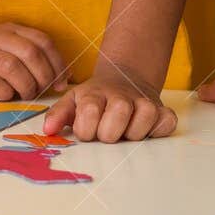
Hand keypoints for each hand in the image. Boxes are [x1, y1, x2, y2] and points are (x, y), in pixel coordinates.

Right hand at [0, 23, 67, 100]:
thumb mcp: (4, 44)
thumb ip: (30, 54)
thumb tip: (62, 77)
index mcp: (9, 30)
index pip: (43, 41)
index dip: (58, 63)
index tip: (61, 82)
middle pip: (30, 54)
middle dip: (43, 77)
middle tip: (42, 90)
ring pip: (12, 68)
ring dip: (25, 86)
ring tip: (24, 94)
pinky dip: (4, 93)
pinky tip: (5, 95)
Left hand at [44, 69, 175, 141]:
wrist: (122, 80)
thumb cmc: (93, 99)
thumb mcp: (72, 102)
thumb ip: (58, 115)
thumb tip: (48, 130)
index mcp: (94, 95)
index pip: (90, 112)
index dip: (86, 129)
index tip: (86, 132)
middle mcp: (120, 96)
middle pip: (119, 113)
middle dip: (109, 132)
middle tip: (106, 134)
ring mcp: (143, 101)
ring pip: (145, 116)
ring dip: (134, 132)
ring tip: (124, 132)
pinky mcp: (161, 109)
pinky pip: (167, 121)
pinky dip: (158, 129)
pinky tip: (146, 131)